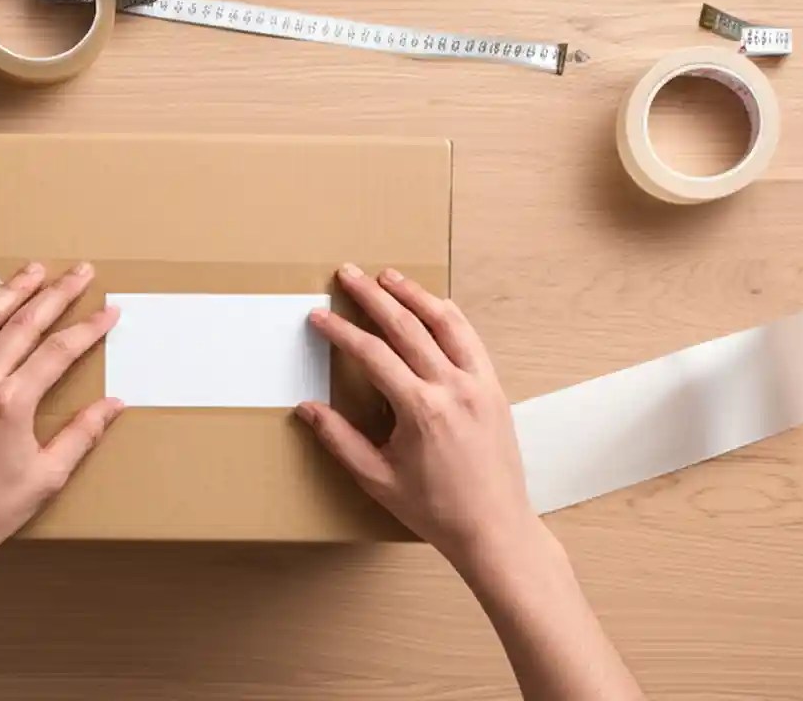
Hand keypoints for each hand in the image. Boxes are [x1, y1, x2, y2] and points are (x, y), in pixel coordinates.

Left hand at [0, 261, 122, 572]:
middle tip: (79, 271)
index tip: (109, 311)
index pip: (58, 351)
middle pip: (22, 324)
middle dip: (55, 293)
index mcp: (10, 403)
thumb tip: (113, 403)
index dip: (88, 328)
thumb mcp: (48, 475)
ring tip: (33, 269)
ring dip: (10, 292)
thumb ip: (82, 433)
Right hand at [296, 264, 535, 560]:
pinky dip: (448, 316)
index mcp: (422, 410)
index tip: (320, 318)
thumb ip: (340, 440)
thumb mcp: (377, 479)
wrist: (494, 528)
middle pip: (407, 326)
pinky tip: (433, 305)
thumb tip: (308, 408)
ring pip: (445, 322)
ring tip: (388, 276)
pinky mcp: (494, 389)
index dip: (341, 332)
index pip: (373, 354)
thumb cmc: (436, 510)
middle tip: (347, 274)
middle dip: (372, 297)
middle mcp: (453, 388)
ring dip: (414, 295)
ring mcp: (479, 384)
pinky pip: (470, 339)